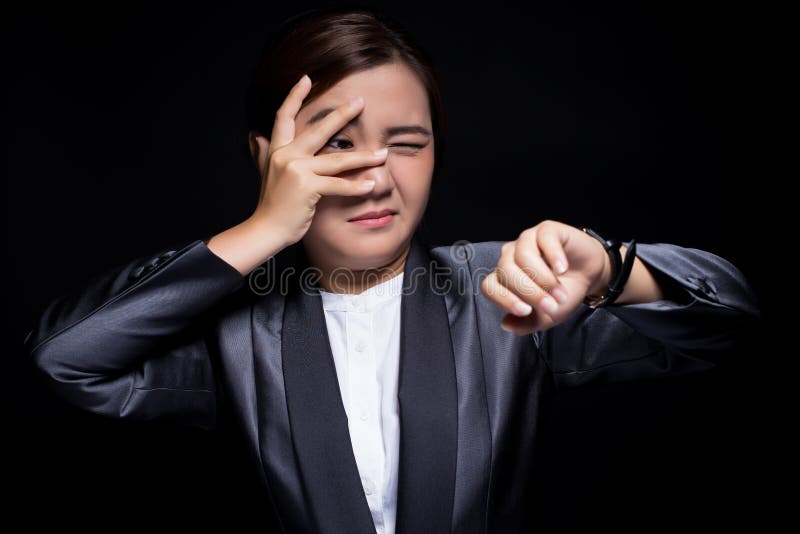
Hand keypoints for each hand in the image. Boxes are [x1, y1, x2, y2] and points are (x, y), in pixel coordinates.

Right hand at [248, 74, 387, 246]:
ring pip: (336, 159)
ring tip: (382, 154)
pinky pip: (337, 185)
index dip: (294, 96)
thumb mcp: (264, 173)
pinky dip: (355, 186)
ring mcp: (296, 171)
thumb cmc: (271, 205)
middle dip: (341, 115)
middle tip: (360, 102)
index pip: (284, 117)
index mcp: (277, 150)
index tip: (307, 78)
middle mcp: (286, 156)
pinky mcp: (307, 188)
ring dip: (363, 157)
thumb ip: (262, 153)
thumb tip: (255, 136)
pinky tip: (371, 185)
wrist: (265, 229)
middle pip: (318, 130)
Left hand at [480, 220, 612, 334]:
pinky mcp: (547, 230)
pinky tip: (563, 269)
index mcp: (504, 277)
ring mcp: (527, 240)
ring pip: (522, 256)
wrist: (588, 275)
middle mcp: (511, 256)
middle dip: (530, 293)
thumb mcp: (546, 317)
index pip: (490, 286)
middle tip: (551, 306)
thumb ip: (525, 324)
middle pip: (506, 271)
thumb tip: (506, 324)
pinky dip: (553, 256)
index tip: (525, 311)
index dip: (504, 299)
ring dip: (543, 279)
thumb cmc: (562, 294)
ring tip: (560, 293)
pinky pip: (543, 238)